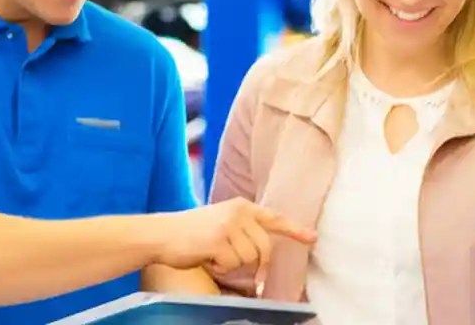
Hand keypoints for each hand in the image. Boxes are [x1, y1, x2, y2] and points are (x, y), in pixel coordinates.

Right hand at [152, 198, 315, 286]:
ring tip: (211, 253)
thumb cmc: (190, 233)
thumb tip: (262, 250)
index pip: (274, 218)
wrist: (161, 233)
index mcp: (241, 206)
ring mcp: (229, 225)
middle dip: (256, 265)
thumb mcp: (220, 222)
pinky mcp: (218, 239)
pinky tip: (205, 257)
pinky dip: (219, 268)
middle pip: (264, 248)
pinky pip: (232, 265)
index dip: (295, 230)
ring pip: (248, 259)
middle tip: (235, 267)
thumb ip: (242, 229)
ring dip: (231, 265)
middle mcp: (238, 212)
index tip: (312, 238)